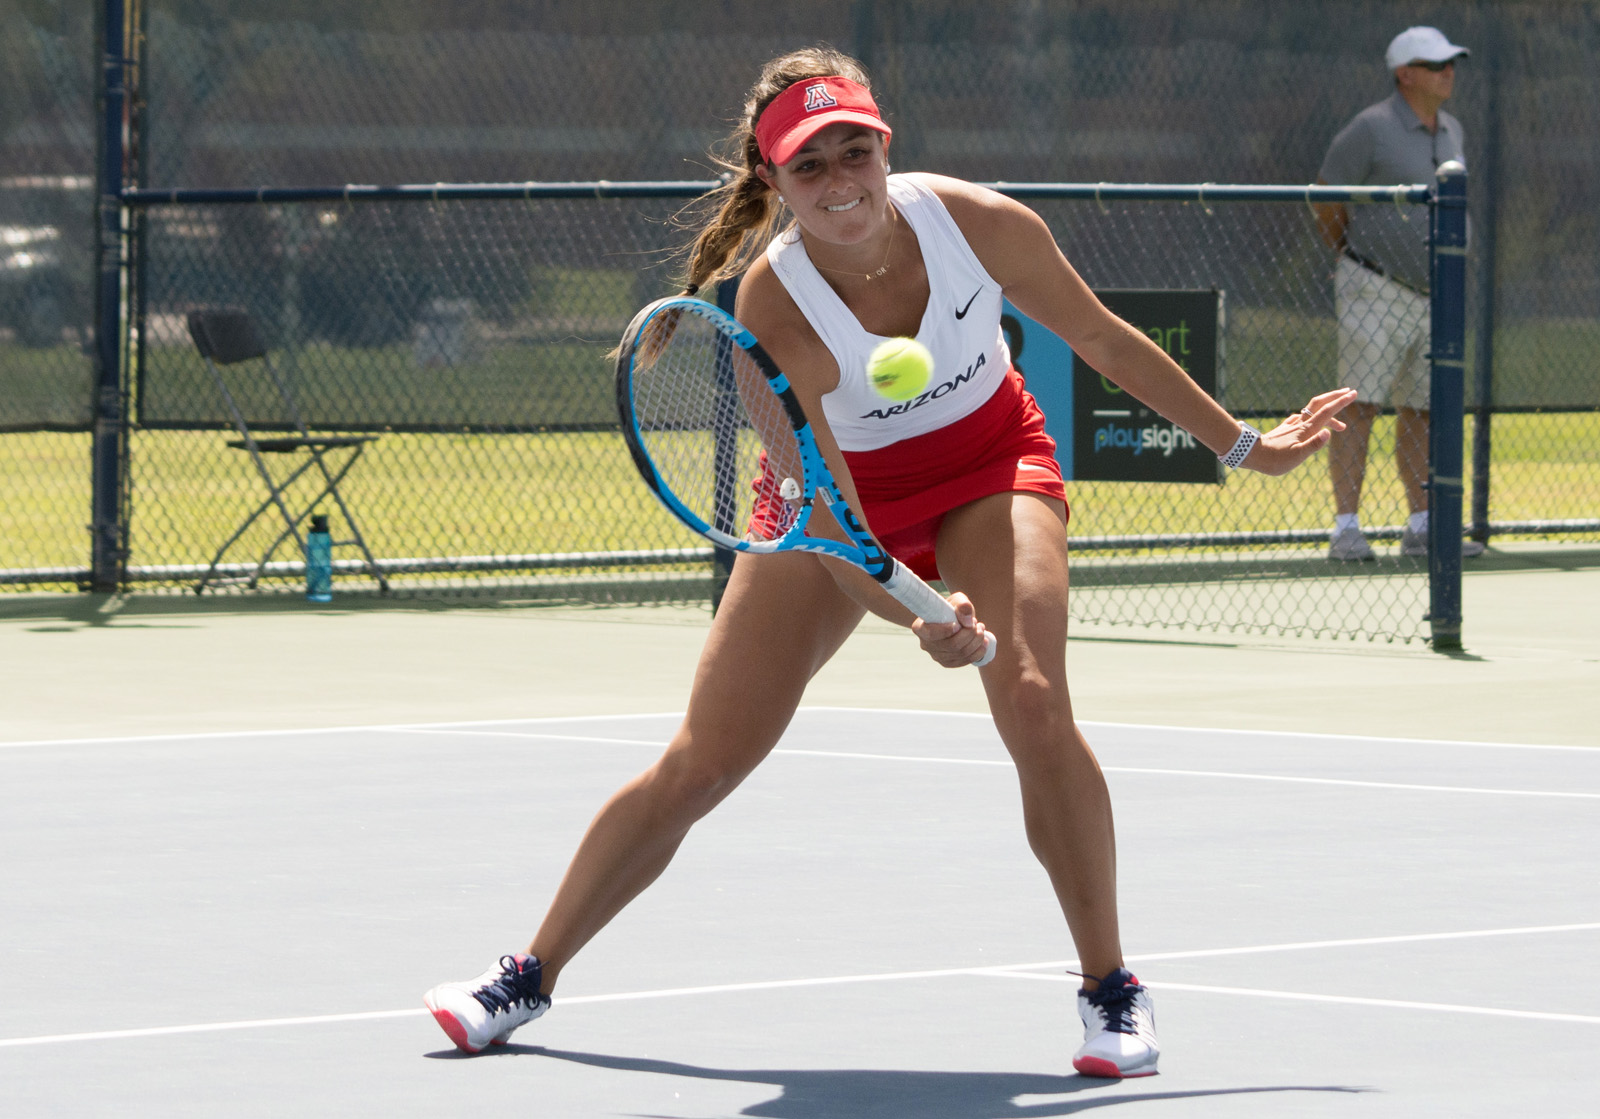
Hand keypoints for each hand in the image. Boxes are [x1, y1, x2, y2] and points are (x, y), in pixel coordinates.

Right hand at [910, 591, 991, 668]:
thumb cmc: (951, 608)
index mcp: (920, 628)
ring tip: (981, 628)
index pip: (931, 634)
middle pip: (951, 645)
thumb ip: (962, 605)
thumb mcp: (956, 600)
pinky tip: (984, 642)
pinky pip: (965, 661)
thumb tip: (968, 620)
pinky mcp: (948, 663)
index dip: (946, 631)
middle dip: (969, 634)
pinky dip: (978, 652)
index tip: (959, 624)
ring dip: (976, 641)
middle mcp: (926, 645)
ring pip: (960, 653)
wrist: (952, 619)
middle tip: (976, 622)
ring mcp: (937, 656)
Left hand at [1243, 387, 1357, 475]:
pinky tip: (1308, 422)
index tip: (1354, 393)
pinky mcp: (1284, 429)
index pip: (1328, 412)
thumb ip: (1313, 445)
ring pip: (1311, 412)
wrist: (1250, 454)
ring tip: (1339, 424)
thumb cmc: (1274, 459)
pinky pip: (1300, 418)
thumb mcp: (1297, 456)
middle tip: (1349, 392)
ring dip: (1326, 411)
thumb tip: (1328, 434)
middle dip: (1335, 397)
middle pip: (1320, 404)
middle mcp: (1300, 424)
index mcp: (1306, 429)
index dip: (1341, 402)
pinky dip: (1310, 417)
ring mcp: (1291, 425)